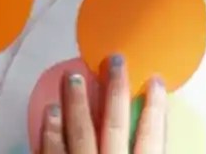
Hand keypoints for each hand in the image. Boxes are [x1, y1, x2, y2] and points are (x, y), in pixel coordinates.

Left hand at [40, 55, 166, 153]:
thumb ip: (150, 153)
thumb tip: (156, 134)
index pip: (150, 137)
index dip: (155, 108)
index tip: (155, 80)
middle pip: (114, 126)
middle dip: (114, 91)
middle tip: (114, 60)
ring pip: (80, 135)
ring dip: (76, 105)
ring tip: (72, 78)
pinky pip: (52, 153)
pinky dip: (50, 133)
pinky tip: (49, 114)